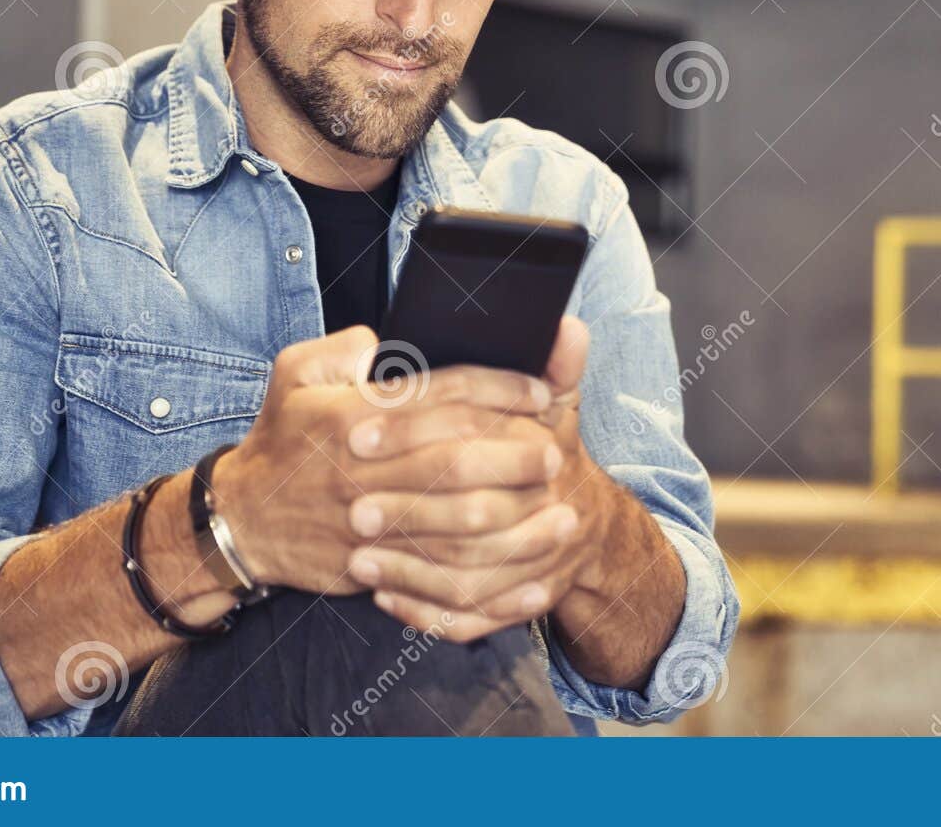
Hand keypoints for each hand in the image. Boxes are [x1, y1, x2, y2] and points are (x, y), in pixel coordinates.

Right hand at [213, 325, 559, 595]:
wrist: (242, 520)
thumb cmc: (280, 439)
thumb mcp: (294, 373)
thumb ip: (344, 347)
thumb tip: (387, 341)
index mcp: (355, 414)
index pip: (442, 395)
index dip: (498, 390)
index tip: (540, 392)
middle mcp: (364, 468)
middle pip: (456, 460)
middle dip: (514, 457)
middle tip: (557, 454)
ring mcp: (368, 522)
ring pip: (454, 524)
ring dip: (515, 523)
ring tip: (561, 515)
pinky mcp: (373, 564)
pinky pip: (441, 577)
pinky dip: (489, 581)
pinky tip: (528, 578)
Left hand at [347, 317, 621, 641]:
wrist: (589, 529)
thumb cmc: (549, 453)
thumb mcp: (557, 402)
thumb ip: (553, 363)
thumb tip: (565, 326)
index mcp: (545, 443)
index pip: (474, 427)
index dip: (413, 426)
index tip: (357, 434)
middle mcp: (551, 504)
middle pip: (473, 509)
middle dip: (408, 510)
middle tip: (351, 508)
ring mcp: (540, 559)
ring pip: (469, 573)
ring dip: (409, 568)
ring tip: (356, 559)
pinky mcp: (524, 599)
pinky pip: (473, 615)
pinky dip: (427, 612)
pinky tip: (384, 597)